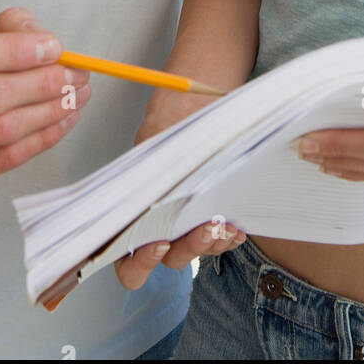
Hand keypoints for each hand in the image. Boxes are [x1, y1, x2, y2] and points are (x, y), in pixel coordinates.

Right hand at [0, 7, 90, 204]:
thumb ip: (5, 27)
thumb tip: (45, 42)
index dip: (16, 52)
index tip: (54, 48)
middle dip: (42, 83)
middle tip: (77, 75)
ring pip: (0, 130)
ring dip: (50, 111)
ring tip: (77, 95)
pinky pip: (3, 161)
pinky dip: (41, 139)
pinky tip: (61, 122)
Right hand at [115, 99, 245, 288]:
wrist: (195, 101)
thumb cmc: (172, 116)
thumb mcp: (157, 136)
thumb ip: (153, 162)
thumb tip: (157, 179)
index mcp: (131, 210)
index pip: (126, 259)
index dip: (140, 262)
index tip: (160, 243)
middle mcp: (156, 224)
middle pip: (167, 259)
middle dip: (188, 249)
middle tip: (205, 229)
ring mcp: (183, 223)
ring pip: (195, 250)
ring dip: (212, 243)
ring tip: (227, 226)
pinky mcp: (207, 215)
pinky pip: (216, 238)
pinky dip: (226, 236)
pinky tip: (237, 226)